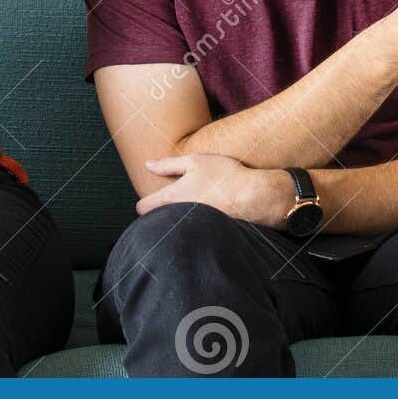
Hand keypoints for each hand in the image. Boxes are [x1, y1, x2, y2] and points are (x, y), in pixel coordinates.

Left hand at [135, 154, 290, 226]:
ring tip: (193, 207)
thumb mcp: (195, 162)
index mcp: (171, 198)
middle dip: (160, 213)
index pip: (142, 208)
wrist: (255, 197)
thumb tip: (148, 164)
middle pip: (157, 220)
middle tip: (175, 201)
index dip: (145, 201)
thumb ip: (168, 164)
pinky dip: (194, 228)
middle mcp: (178, 217)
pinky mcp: (205, 236)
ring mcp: (191, 229)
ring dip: (178, 221)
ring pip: (174, 228)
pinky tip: (207, 216)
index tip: (154, 197)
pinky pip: (191, 234)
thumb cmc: (224, 176)